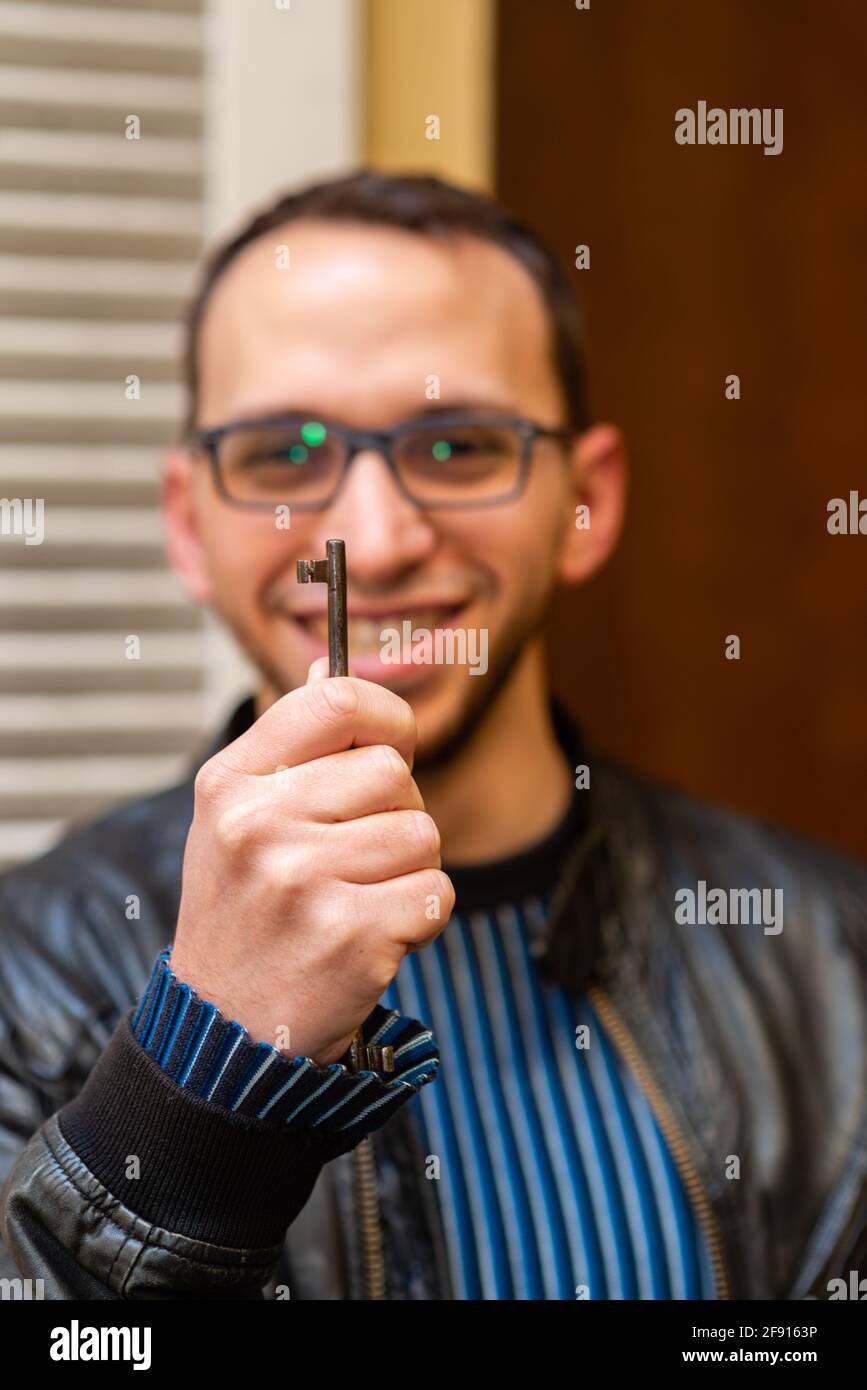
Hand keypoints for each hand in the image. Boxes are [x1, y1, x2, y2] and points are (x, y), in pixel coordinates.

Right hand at [169, 658, 453, 1064]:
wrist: (226, 1031)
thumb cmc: (245, 916)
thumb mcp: (238, 820)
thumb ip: (293, 749)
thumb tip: (337, 668)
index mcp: (231, 782)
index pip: (335, 697)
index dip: (384, 715)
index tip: (390, 744)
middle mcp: (259, 823)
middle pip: (392, 772)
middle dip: (397, 813)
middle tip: (357, 859)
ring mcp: (301, 880)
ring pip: (422, 834)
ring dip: (408, 871)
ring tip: (356, 902)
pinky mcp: (350, 934)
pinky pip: (437, 893)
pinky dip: (422, 919)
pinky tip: (375, 938)